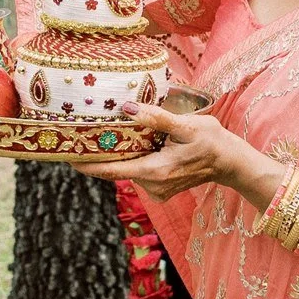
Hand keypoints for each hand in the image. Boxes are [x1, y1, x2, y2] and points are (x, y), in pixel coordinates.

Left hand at [78, 101, 266, 203]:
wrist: (232, 163)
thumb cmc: (213, 142)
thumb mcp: (186, 125)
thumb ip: (155, 118)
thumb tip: (126, 109)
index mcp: (156, 170)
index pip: (112, 170)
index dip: (86, 164)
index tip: (66, 156)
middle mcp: (153, 185)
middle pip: (116, 169)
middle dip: (100, 153)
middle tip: (81, 134)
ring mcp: (157, 189)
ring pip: (127, 169)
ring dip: (118, 154)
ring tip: (105, 133)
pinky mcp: (161, 187)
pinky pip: (138, 172)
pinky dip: (132, 158)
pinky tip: (133, 142)